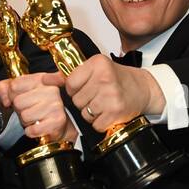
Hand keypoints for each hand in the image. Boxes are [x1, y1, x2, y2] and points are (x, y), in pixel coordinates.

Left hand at [0, 73, 71, 141]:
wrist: (57, 123)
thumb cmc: (36, 106)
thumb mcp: (19, 91)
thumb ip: (4, 88)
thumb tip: (5, 99)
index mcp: (40, 79)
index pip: (14, 85)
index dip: (12, 95)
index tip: (20, 97)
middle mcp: (51, 90)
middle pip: (18, 102)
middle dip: (19, 110)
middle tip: (28, 110)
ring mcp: (55, 105)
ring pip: (25, 116)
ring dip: (26, 121)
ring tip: (34, 118)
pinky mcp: (57, 121)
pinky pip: (32, 129)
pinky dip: (31, 131)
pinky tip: (37, 126)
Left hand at [47, 54, 161, 132]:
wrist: (144, 89)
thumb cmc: (117, 78)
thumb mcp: (94, 70)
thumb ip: (69, 75)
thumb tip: (45, 80)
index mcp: (97, 64)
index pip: (70, 83)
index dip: (76, 89)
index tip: (87, 87)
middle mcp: (104, 78)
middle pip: (76, 100)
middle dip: (84, 101)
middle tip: (99, 95)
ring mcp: (111, 96)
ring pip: (84, 113)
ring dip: (92, 113)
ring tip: (104, 104)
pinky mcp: (116, 112)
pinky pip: (95, 124)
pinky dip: (101, 122)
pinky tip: (109, 112)